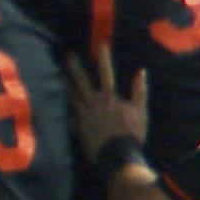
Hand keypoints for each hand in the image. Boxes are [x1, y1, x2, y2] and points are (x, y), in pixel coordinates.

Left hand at [66, 45, 147, 163]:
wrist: (118, 156)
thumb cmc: (132, 133)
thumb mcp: (141, 111)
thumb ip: (140, 90)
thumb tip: (141, 71)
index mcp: (109, 97)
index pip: (106, 72)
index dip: (104, 57)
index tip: (100, 43)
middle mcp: (93, 103)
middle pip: (81, 81)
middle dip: (74, 66)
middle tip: (67, 55)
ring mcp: (83, 115)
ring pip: (71, 96)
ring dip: (66, 84)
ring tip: (59, 75)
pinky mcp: (78, 127)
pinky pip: (69, 115)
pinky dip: (65, 109)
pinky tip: (58, 104)